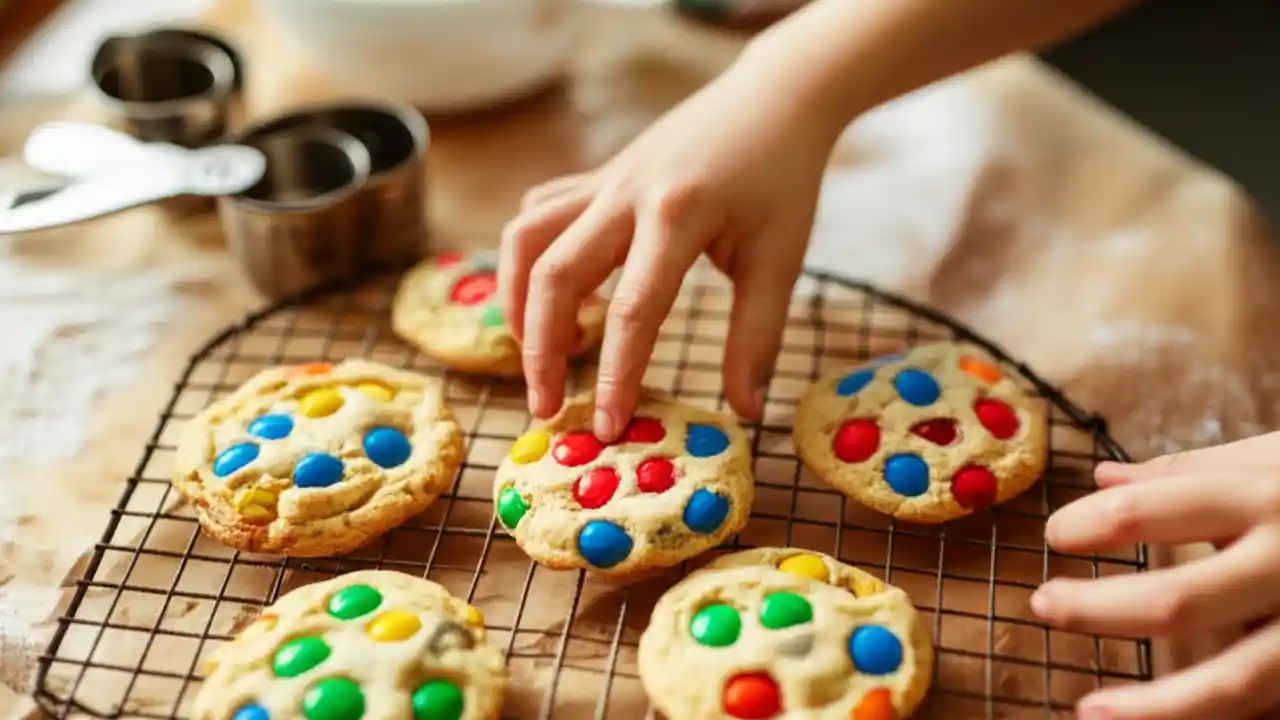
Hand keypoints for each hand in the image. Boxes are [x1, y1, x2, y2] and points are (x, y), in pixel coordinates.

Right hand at [499, 56, 838, 438]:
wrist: (774, 98)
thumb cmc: (782, 179)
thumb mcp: (780, 258)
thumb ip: (757, 337)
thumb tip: (746, 411)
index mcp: (677, 215)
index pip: (633, 311)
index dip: (615, 376)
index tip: (607, 428)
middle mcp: (625, 194)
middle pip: (554, 275)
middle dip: (539, 350)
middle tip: (547, 409)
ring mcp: (603, 180)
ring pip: (526, 238)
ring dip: (517, 300)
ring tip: (534, 353)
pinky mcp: (596, 176)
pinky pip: (540, 213)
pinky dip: (528, 257)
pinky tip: (549, 292)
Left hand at [1032, 433, 1279, 719]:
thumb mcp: (1277, 456)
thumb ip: (1192, 472)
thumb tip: (1103, 476)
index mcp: (1269, 496)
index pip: (1158, 508)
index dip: (1094, 524)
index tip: (1055, 536)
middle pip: (1180, 600)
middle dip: (1099, 611)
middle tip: (1043, 606)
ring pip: (1235, 682)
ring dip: (1155, 707)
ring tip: (1089, 714)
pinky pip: (1275, 702)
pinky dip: (1218, 719)